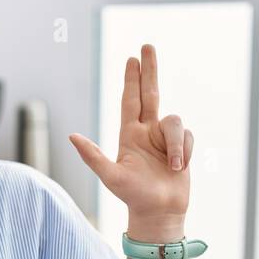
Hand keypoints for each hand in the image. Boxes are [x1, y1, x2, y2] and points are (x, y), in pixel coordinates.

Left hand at [68, 43, 192, 236]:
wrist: (159, 213)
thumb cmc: (133, 197)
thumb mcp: (110, 177)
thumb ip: (92, 156)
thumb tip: (71, 136)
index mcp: (129, 135)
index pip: (130, 100)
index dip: (131, 79)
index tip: (132, 58)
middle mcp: (147, 132)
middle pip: (150, 93)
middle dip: (149, 69)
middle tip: (147, 45)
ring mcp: (165, 139)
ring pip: (174, 122)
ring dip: (175, 145)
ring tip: (173, 167)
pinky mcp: (181, 147)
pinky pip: (187, 137)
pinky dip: (184, 152)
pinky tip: (179, 168)